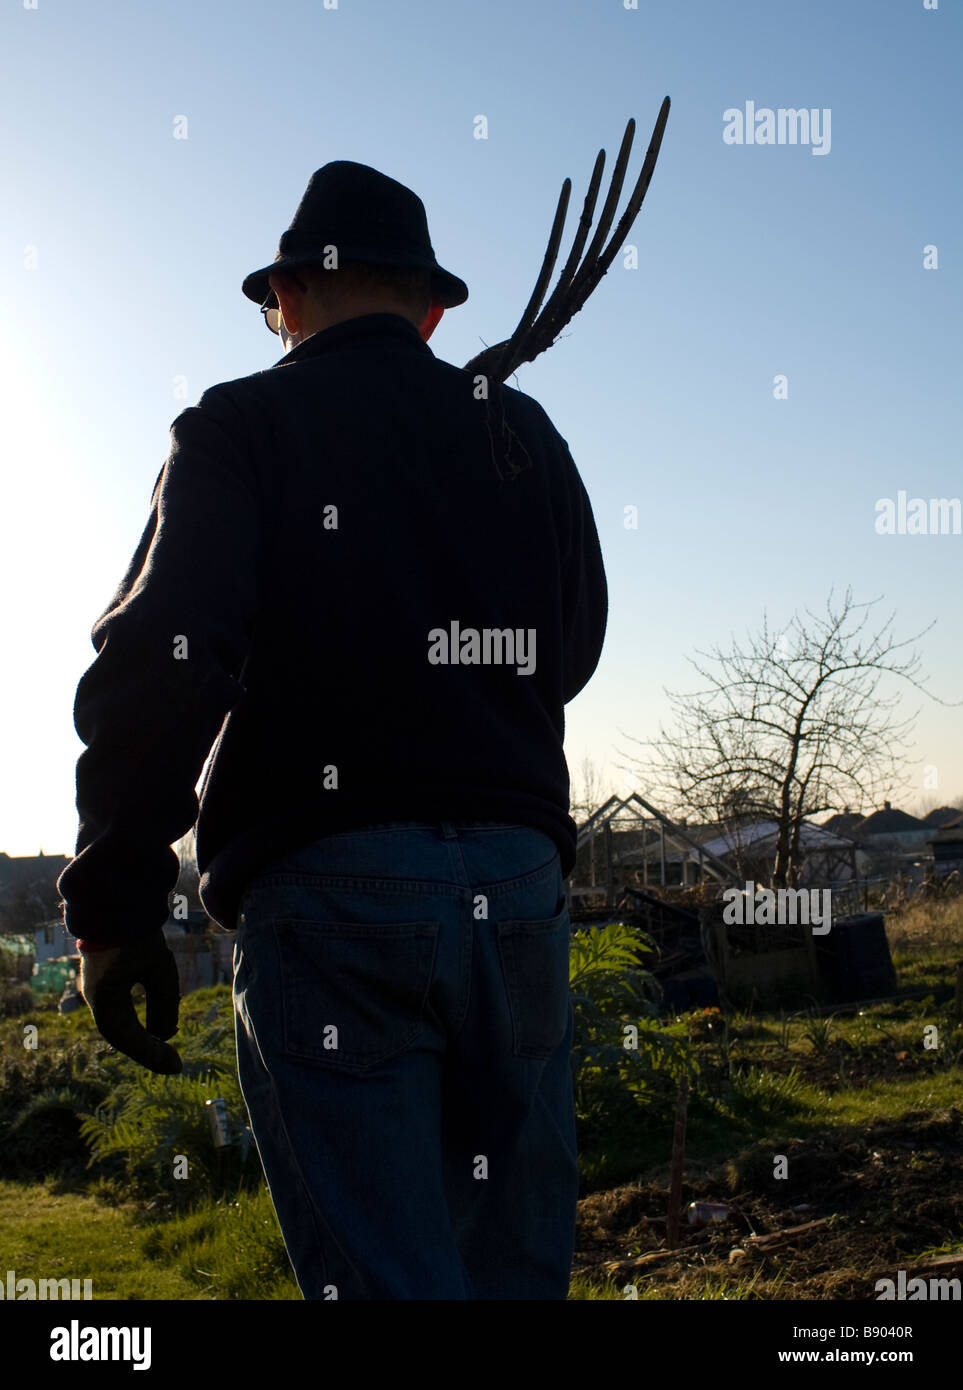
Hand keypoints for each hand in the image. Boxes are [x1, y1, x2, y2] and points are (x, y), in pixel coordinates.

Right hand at [80, 929, 182, 1073]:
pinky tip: (156, 1027)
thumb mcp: (159, 968)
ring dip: (142, 1037)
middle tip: (173, 1063)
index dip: (151, 1054)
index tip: (176, 1066)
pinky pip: (119, 1011)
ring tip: (167, 1047)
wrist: (118, 901)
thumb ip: (164, 1002)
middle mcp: (95, 996)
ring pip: (119, 1024)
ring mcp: (97, 988)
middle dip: (146, 1049)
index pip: (127, 1037)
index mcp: (104, 996)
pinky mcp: (104, 981)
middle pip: (120, 1034)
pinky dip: (137, 1023)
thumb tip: (165, 1034)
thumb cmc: (138, 933)